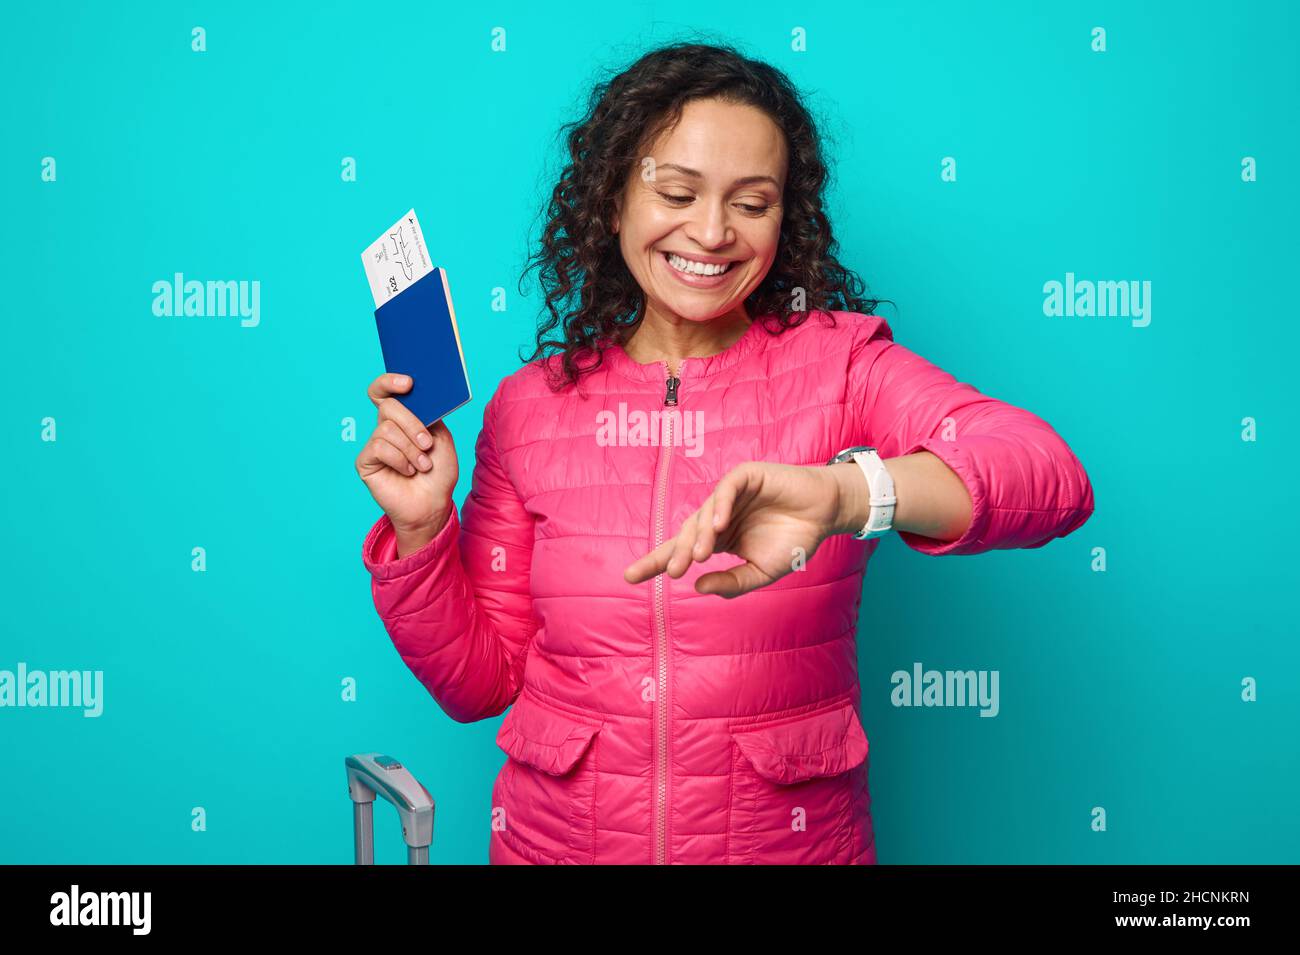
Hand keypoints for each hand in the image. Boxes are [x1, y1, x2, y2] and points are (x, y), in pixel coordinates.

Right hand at [355, 373, 458, 551]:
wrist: (433, 503)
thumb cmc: (438, 471)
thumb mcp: (441, 437)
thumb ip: (428, 415)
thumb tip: (413, 395)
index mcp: (404, 417)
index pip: (385, 391)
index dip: (389, 381)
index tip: (408, 382)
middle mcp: (386, 427)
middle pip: (388, 406)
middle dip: (412, 424)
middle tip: (426, 443)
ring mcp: (374, 443)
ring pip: (387, 429)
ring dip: (410, 449)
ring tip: (422, 465)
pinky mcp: (365, 461)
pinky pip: (379, 447)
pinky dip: (399, 459)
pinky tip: (408, 471)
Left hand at [623, 461, 868, 598]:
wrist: (825, 514)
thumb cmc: (795, 541)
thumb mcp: (762, 571)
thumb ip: (732, 582)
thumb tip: (698, 587)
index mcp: (718, 539)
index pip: (680, 551)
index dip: (656, 562)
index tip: (630, 577)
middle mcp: (718, 516)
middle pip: (686, 534)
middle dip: (676, 553)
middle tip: (672, 571)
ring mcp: (729, 495)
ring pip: (704, 513)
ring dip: (700, 535)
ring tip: (699, 556)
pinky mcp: (745, 476)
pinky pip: (726, 489)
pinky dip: (720, 504)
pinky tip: (720, 524)